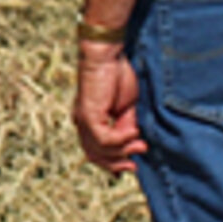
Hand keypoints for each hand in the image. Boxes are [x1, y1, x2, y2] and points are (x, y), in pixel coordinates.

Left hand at [73, 43, 142, 169]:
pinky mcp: (87, 116)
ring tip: (140, 145)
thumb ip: (128, 128)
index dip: (112, 164)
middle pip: (95, 157)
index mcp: (89, 123)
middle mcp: (82, 124)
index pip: (96, 152)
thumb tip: (136, 148)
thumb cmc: (118, 75)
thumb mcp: (128, 108)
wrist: (108, 55)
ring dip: (122, 152)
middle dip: (117, 163)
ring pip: (99, 151)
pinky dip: (120, 140)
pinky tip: (133, 132)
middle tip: (135, 164)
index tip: (132, 166)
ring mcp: (83, 121)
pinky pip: (104, 139)